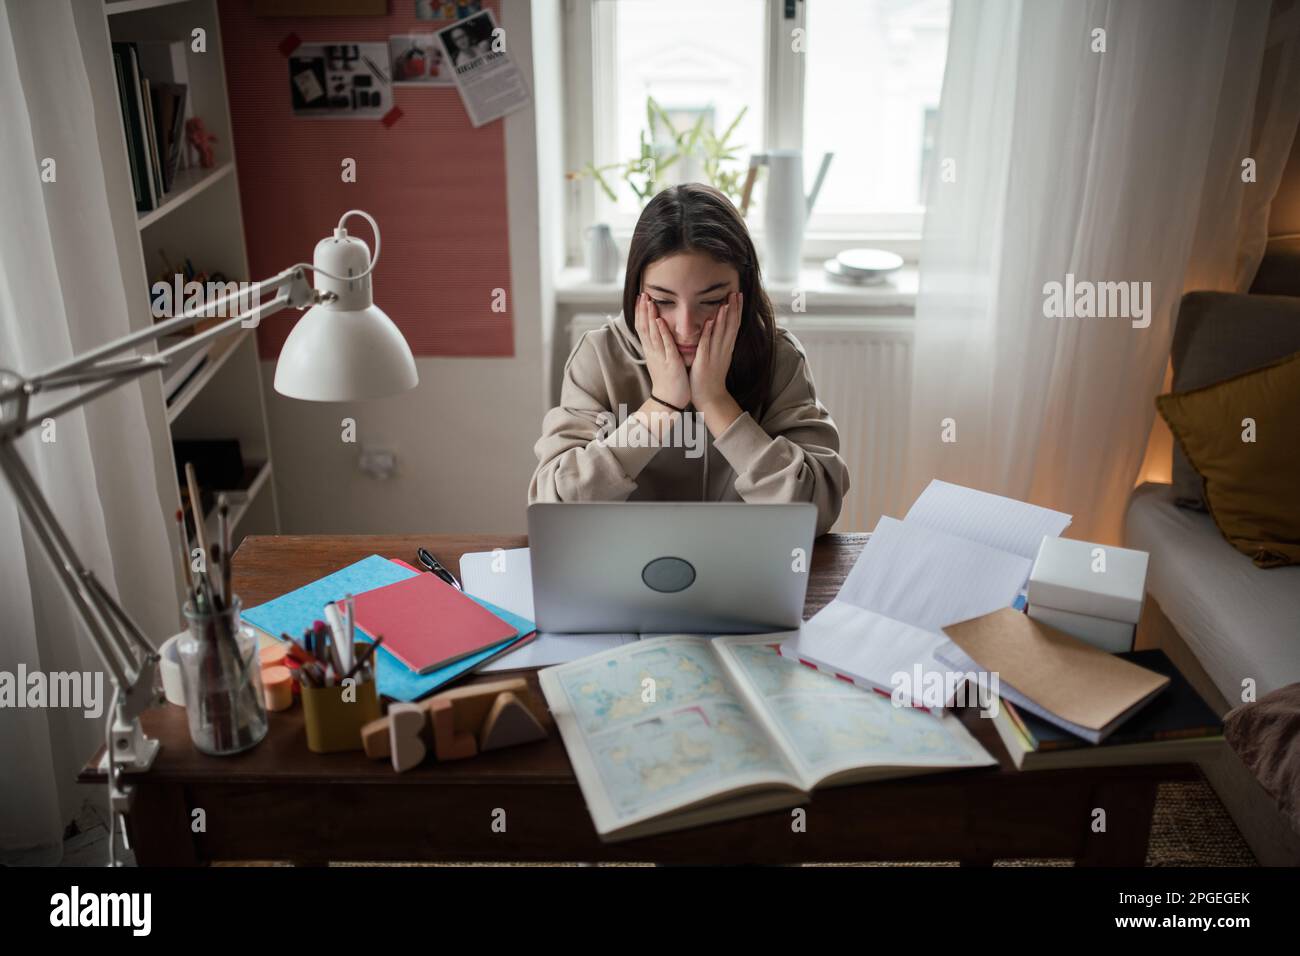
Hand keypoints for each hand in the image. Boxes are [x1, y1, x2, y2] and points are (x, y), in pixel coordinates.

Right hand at [635, 292, 690, 409]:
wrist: (669, 400)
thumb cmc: (667, 381)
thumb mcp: (660, 360)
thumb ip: (659, 346)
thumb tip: (657, 334)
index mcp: (651, 350)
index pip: (642, 327)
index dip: (640, 312)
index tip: (640, 298)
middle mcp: (653, 351)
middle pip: (644, 327)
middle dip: (643, 310)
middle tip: (642, 294)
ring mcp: (661, 356)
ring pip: (652, 333)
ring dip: (650, 316)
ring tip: (648, 302)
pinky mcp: (671, 362)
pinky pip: (665, 345)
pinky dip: (662, 332)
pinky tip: (660, 321)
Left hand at [689, 290, 741, 411]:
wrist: (710, 397)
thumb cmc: (711, 378)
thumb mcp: (718, 357)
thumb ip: (718, 343)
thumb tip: (718, 329)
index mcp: (726, 348)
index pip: (734, 325)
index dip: (737, 310)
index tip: (738, 295)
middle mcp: (723, 349)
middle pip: (731, 325)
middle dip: (734, 308)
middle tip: (736, 292)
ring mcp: (714, 355)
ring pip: (721, 333)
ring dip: (724, 317)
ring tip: (727, 301)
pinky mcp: (704, 361)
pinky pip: (706, 344)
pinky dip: (708, 332)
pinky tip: (710, 321)